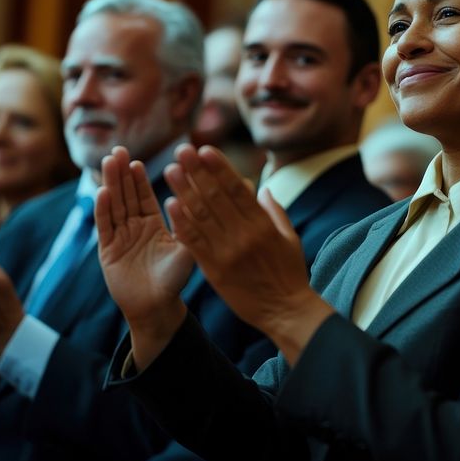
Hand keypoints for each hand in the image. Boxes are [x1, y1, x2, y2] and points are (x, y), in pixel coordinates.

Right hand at [96, 146, 191, 370]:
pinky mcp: (108, 251)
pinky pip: (106, 227)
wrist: (157, 308)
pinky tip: (103, 193)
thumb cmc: (176, 279)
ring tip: (109, 162)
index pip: (144, 196)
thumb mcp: (188, 247)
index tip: (136, 159)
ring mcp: (119, 238)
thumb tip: (206, 198)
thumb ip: (192, 223)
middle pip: (126, 196)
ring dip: (111, 184)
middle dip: (121, 174)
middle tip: (118, 151)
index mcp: (152, 224)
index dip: (139, 178)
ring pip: (114, 206)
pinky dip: (104, 210)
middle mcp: (133, 228)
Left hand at [165, 144, 332, 364]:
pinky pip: (194, 243)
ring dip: (183, 191)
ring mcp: (227, 252)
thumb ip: (274, 211)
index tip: (205, 149)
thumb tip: (261, 187)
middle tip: (182, 151)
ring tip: (170, 170)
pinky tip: (170, 205)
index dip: (220, 167)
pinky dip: (182, 223)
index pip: (237, 188)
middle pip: (216, 197)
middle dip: (197, 172)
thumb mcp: (289, 238)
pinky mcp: (214, 270)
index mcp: (262, 224)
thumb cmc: (290, 273)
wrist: (285, 311)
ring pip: (201, 216)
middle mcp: (244, 235)